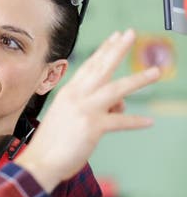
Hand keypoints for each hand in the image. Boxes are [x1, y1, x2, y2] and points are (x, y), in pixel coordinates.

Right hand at [17, 29, 160, 192]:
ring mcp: (85, 110)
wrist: (40, 163)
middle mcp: (77, 96)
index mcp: (68, 93)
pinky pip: (120, 121)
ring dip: (139, 80)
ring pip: (117, 89)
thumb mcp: (67, 118)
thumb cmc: (51, 145)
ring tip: (155, 72)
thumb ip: (91, 107)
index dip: (104, 50)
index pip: (89, 66)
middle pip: (102, 68)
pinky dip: (135, 122)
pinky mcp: (93, 126)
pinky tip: (148, 122)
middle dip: (118, 49)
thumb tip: (116, 105)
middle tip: (131, 33)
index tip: (115, 37)